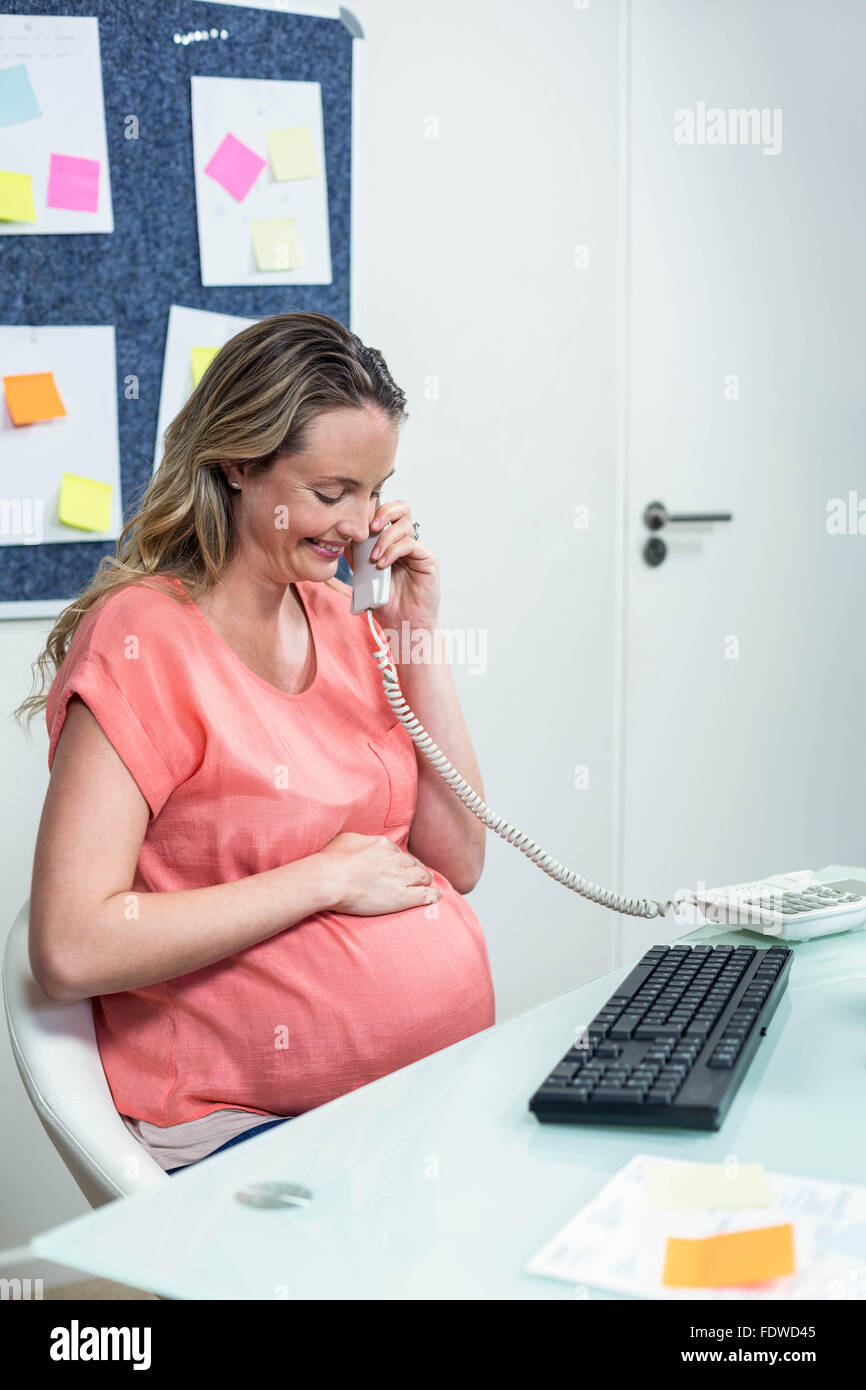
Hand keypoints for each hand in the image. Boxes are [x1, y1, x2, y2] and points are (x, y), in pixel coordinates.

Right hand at [318, 832, 441, 915]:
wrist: (330, 879)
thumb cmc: (331, 860)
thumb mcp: (346, 840)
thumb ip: (360, 841)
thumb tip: (363, 843)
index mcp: (383, 845)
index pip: (399, 853)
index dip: (402, 860)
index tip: (400, 865)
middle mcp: (395, 859)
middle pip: (413, 864)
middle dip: (417, 869)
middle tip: (419, 875)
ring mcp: (400, 878)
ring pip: (422, 877)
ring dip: (426, 880)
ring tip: (428, 884)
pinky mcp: (401, 897)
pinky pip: (424, 895)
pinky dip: (433, 895)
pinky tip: (438, 896)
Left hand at [361, 499, 439, 628]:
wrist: (403, 625)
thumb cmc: (385, 603)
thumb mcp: (362, 576)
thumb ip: (356, 556)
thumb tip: (342, 535)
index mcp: (393, 541)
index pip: (387, 512)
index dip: (373, 511)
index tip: (357, 522)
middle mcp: (408, 542)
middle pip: (402, 508)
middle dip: (383, 512)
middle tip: (369, 527)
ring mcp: (419, 550)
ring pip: (404, 525)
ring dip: (385, 538)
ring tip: (374, 558)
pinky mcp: (428, 560)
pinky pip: (411, 544)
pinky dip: (393, 551)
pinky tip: (382, 564)